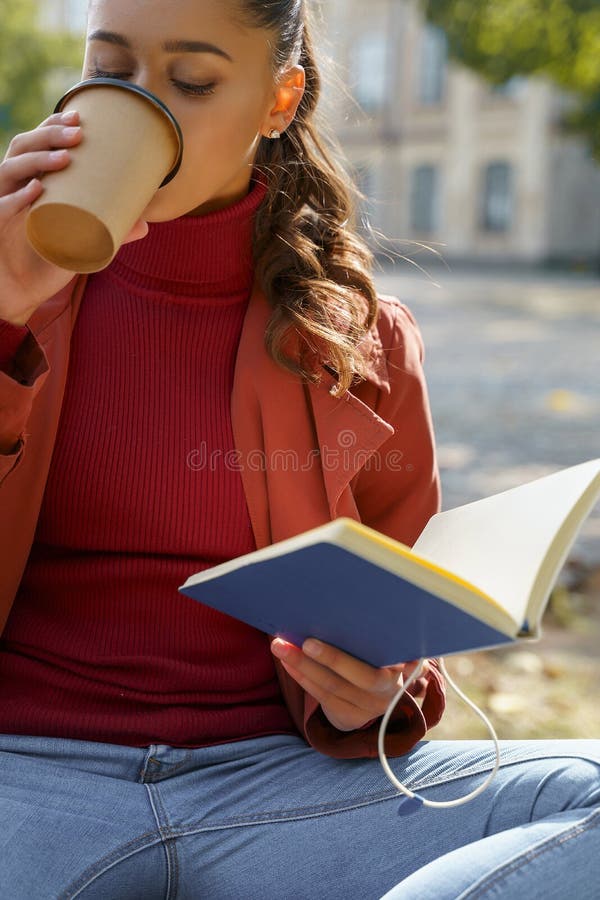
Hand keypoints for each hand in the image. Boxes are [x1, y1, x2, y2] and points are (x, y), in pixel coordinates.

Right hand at [0, 109, 147, 326]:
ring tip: (66, 158)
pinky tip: (36, 190)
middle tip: (79, 134)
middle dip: (48, 135)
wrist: (21, 291)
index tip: (80, 116)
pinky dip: (16, 198)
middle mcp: (11, 188)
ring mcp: (0, 205)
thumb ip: (109, 232)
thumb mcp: (82, 243)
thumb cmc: (48, 260)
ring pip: (9, 170)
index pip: (35, 144)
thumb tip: (145, 224)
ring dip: (37, 160)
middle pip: (21, 147)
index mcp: (28, 182)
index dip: (52, 125)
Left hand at [270, 637, 426, 731]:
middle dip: (332, 658)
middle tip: (306, 641)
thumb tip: (348, 597)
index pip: (398, 654)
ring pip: (333, 686)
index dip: (383, 648)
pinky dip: (302, 677)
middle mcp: (390, 688)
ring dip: (303, 665)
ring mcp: (369, 707)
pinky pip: (321, 696)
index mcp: (404, 663)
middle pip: (363, 675)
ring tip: (280, 646)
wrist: (375, 697)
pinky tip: (287, 662)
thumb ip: (377, 630)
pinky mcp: (349, 717)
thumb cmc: (375, 656)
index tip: (365, 628)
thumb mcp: (385, 644)